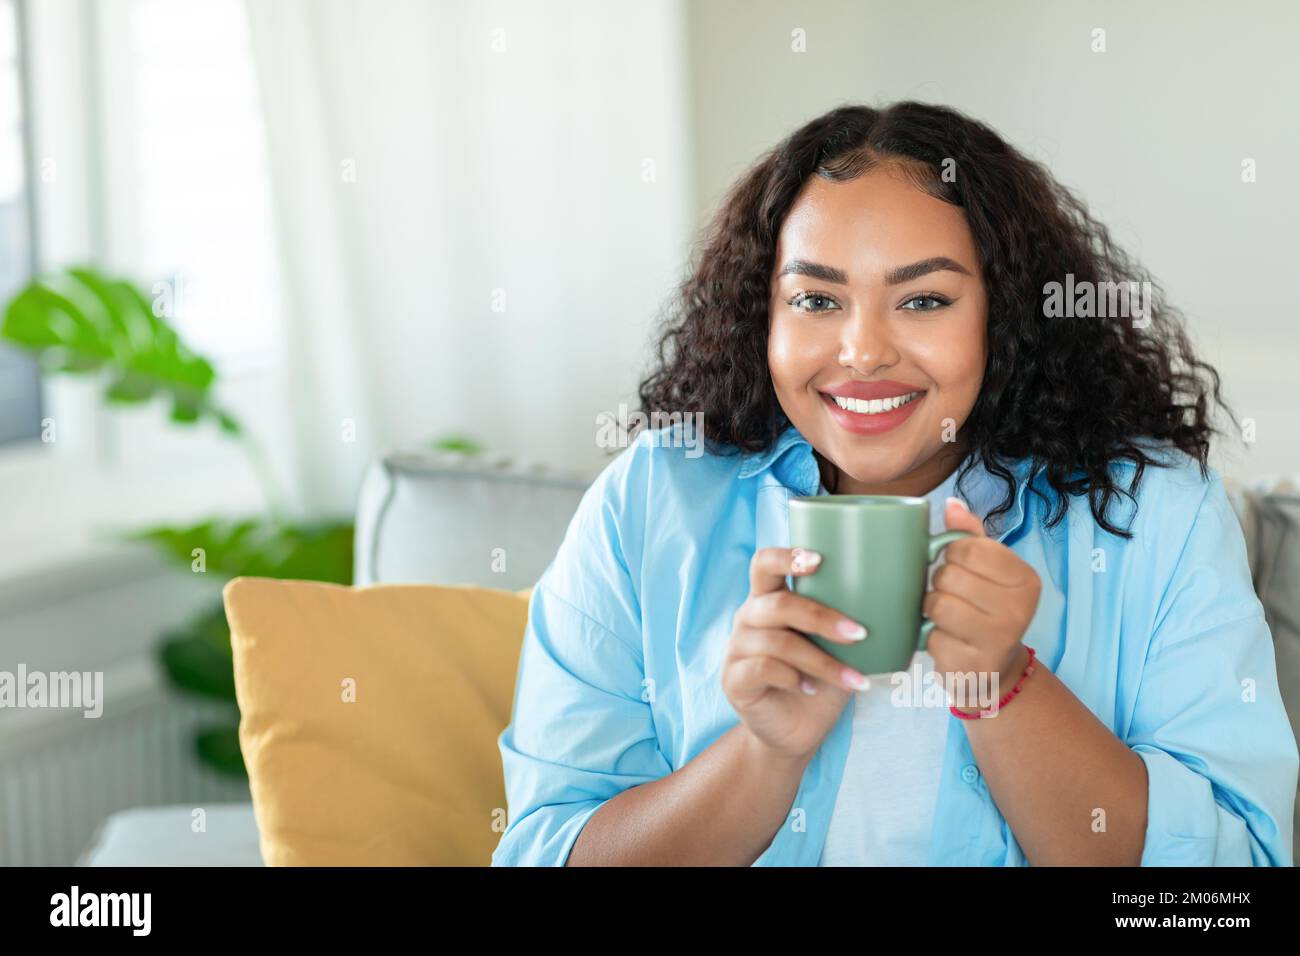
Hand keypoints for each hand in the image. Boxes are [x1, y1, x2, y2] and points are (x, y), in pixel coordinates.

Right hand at [722, 546, 869, 760]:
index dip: (787, 556)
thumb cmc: (819, 679)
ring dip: (822, 661)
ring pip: (778, 643)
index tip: (820, 559)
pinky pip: (762, 669)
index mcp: (768, 599)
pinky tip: (811, 688)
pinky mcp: (733, 679)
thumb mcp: (835, 646)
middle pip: (777, 604)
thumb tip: (900, 597)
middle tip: (859, 634)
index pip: (764, 563)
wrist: (794, 730)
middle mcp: (748, 618)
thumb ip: (847, 619)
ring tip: (854, 678)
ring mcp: (736, 648)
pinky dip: (794, 678)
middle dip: (822, 617)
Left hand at [923, 497, 1040, 711]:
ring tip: (948, 618)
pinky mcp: (972, 667)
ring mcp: (997, 641)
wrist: (993, 672)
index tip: (961, 569)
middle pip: (947, 575)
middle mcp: (1019, 610)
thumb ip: (969, 535)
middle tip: (954, 597)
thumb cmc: (985, 610)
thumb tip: (951, 504)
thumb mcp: (986, 571)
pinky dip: (931, 639)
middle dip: (940, 584)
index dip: (951, 555)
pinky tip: (950, 642)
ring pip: (936, 604)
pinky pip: (931, 637)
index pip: (965, 547)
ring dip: (932, 610)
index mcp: (1025, 579)